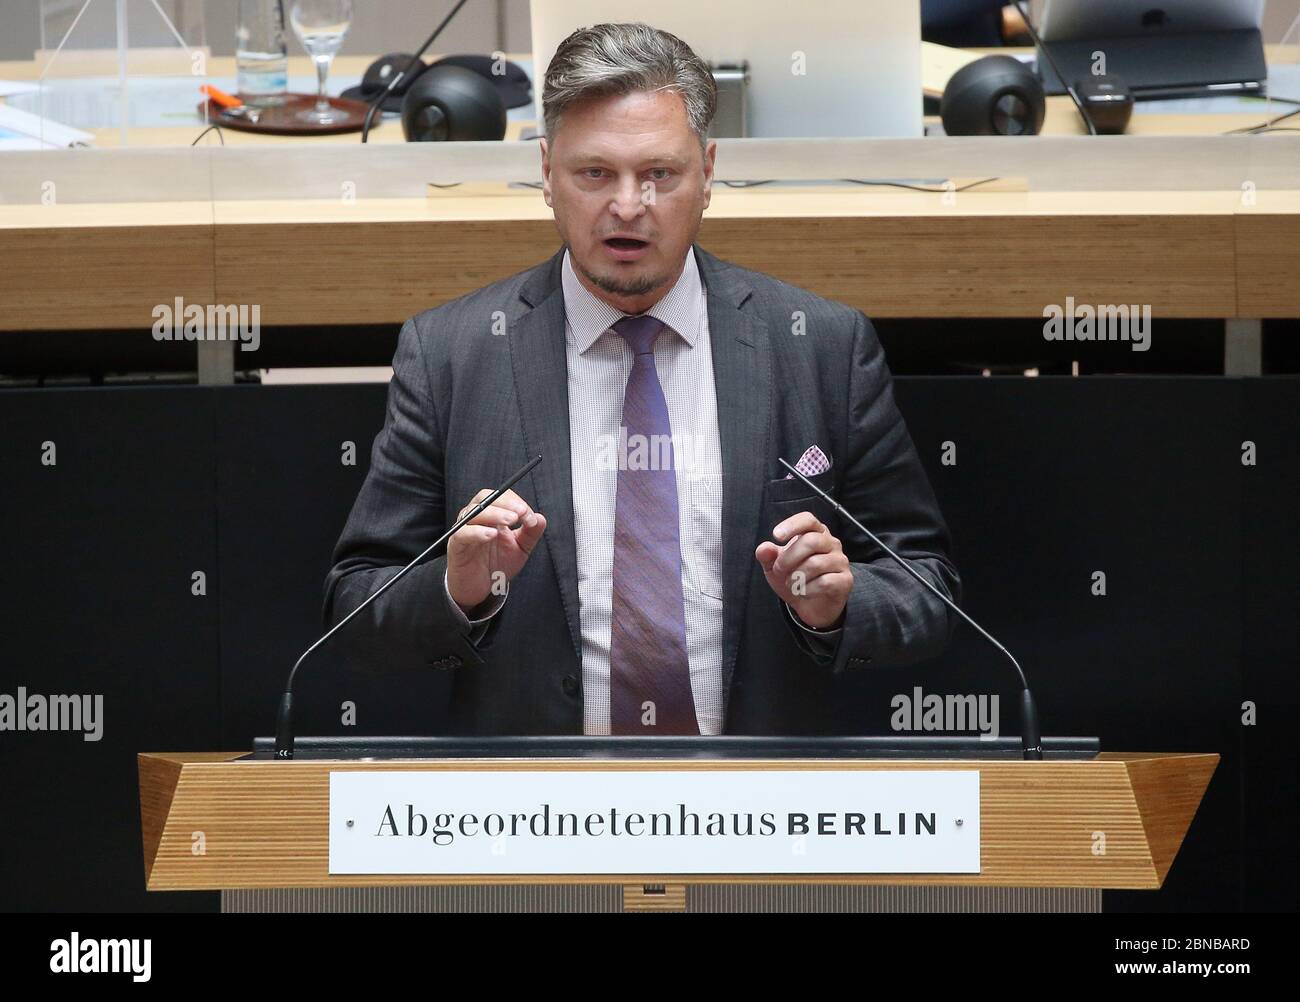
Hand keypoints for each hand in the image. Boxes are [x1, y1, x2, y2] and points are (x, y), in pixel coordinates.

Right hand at [446, 488, 545, 612]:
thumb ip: (530, 533)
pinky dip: (477, 531)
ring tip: (510, 520)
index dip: (515, 502)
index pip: (500, 497)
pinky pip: (463, 533)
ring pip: (473, 512)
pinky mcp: (456, 545)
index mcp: (491, 516)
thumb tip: (540, 518)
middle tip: (520, 513)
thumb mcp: (520, 548)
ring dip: (494, 514)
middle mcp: (476, 519)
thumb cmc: (496, 564)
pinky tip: (491, 534)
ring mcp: (464, 530)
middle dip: (505, 502)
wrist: (480, 589)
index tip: (529, 515)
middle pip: (485, 498)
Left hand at [754, 511, 850, 629]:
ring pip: (816, 563)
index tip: (776, 536)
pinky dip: (808, 589)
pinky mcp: (845, 580)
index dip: (792, 525)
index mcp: (815, 533)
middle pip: (811, 541)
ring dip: (796, 576)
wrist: (811, 605)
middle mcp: (831, 543)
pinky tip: (805, 591)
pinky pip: (825, 582)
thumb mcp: (775, 567)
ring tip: (791, 583)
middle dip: (788, 558)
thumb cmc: (795, 578)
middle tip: (778, 570)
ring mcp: (840, 561)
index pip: (808, 520)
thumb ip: (768, 556)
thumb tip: (764, 549)